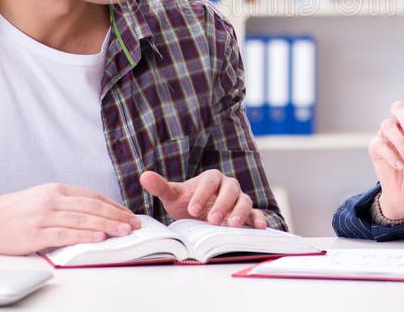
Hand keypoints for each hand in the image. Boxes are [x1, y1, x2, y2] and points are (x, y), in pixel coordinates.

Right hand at [0, 183, 139, 254]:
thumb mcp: (42, 199)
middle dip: (117, 215)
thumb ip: (66, 205)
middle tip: (134, 223)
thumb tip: (93, 215)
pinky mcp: (35, 232)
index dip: (114, 205)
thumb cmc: (14, 211)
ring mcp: (44, 215)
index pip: (93, 196)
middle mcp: (53, 199)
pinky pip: (64, 233)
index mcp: (57, 190)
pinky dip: (84, 235)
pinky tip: (98, 237)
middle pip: (92, 206)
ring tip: (124, 231)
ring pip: (83, 219)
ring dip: (107, 225)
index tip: (129, 214)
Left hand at [139, 169, 266, 228]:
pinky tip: (258, 227)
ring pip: (244, 200)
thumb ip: (161, 187)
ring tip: (232, 225)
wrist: (200, 216)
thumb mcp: (173, 196)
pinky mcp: (248, 213)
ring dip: (240, 212)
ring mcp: (239, 199)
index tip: (191, 209)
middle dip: (221, 204)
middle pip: (230, 189)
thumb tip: (144, 176)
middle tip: (211, 220)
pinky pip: (256, 213)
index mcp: (211, 178)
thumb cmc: (188, 203)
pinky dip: (259, 218)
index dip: (202, 194)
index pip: (209, 181)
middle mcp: (228, 186)